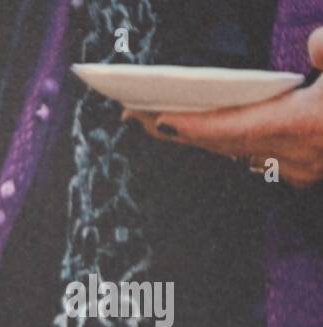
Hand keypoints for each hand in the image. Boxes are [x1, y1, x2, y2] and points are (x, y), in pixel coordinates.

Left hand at [121, 26, 322, 188]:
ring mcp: (306, 168)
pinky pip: (260, 157)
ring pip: (240, 154)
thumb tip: (319, 44)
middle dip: (180, 130)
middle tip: (135, 115)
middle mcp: (300, 155)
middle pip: (225, 145)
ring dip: (203, 139)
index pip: (234, 129)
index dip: (191, 126)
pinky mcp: (313, 169)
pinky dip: (234, 143)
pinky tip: (216, 132)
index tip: (152, 120)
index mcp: (309, 127)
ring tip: (165, 121)